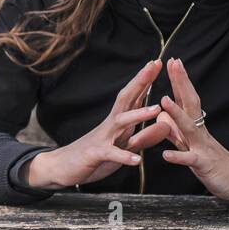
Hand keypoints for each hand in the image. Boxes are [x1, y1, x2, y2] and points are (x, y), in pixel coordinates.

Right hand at [25, 59, 164, 189]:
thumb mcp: (123, 146)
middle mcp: (110, 125)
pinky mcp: (95, 155)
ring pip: (121, 123)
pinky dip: (123, 156)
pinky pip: (111, 155)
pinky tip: (136, 160)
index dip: (146, 80)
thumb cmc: (94, 155)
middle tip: (155, 65)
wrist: (62, 167)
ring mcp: (102, 138)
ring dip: (138, 115)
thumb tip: (166, 124)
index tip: (158, 63)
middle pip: (126, 99)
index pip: (133, 96)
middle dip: (141, 82)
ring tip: (156, 108)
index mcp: (118, 121)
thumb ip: (145, 136)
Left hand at [151, 58, 228, 203]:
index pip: (186, 98)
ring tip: (164, 100)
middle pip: (190, 103)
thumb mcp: (190, 145)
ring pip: (189, 128)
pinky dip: (178, 156)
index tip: (172, 61)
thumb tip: (161, 117)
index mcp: (195, 126)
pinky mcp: (203, 164)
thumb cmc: (212, 162)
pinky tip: (165, 154)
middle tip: (173, 63)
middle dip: (181, 83)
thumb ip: (174, 132)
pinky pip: (190, 160)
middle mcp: (199, 132)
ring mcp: (202, 146)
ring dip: (176, 114)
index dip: (179, 80)